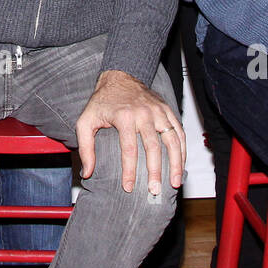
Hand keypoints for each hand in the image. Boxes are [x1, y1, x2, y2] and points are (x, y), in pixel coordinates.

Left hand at [76, 70, 183, 196]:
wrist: (120, 76)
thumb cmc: (102, 101)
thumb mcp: (86, 121)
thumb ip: (85, 147)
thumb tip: (88, 172)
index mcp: (124, 117)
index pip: (129, 149)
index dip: (129, 171)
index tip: (129, 187)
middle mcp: (143, 114)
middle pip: (153, 147)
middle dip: (155, 171)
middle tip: (154, 190)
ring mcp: (158, 111)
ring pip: (171, 140)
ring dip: (176, 163)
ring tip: (174, 182)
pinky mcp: (167, 110)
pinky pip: (179, 131)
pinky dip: (182, 149)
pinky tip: (182, 164)